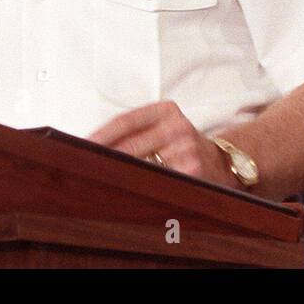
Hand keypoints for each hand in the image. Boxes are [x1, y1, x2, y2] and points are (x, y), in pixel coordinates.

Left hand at [88, 100, 235, 187]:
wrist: (224, 161)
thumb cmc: (184, 144)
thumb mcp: (165, 126)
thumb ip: (136, 131)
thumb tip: (94, 146)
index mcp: (166, 110)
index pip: (125, 120)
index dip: (100, 134)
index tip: (80, 145)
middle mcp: (177, 126)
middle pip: (129, 145)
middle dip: (103, 158)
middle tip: (81, 168)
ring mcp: (185, 149)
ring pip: (140, 165)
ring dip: (117, 176)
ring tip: (98, 182)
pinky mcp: (191, 171)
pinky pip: (157, 181)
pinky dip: (139, 188)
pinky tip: (126, 193)